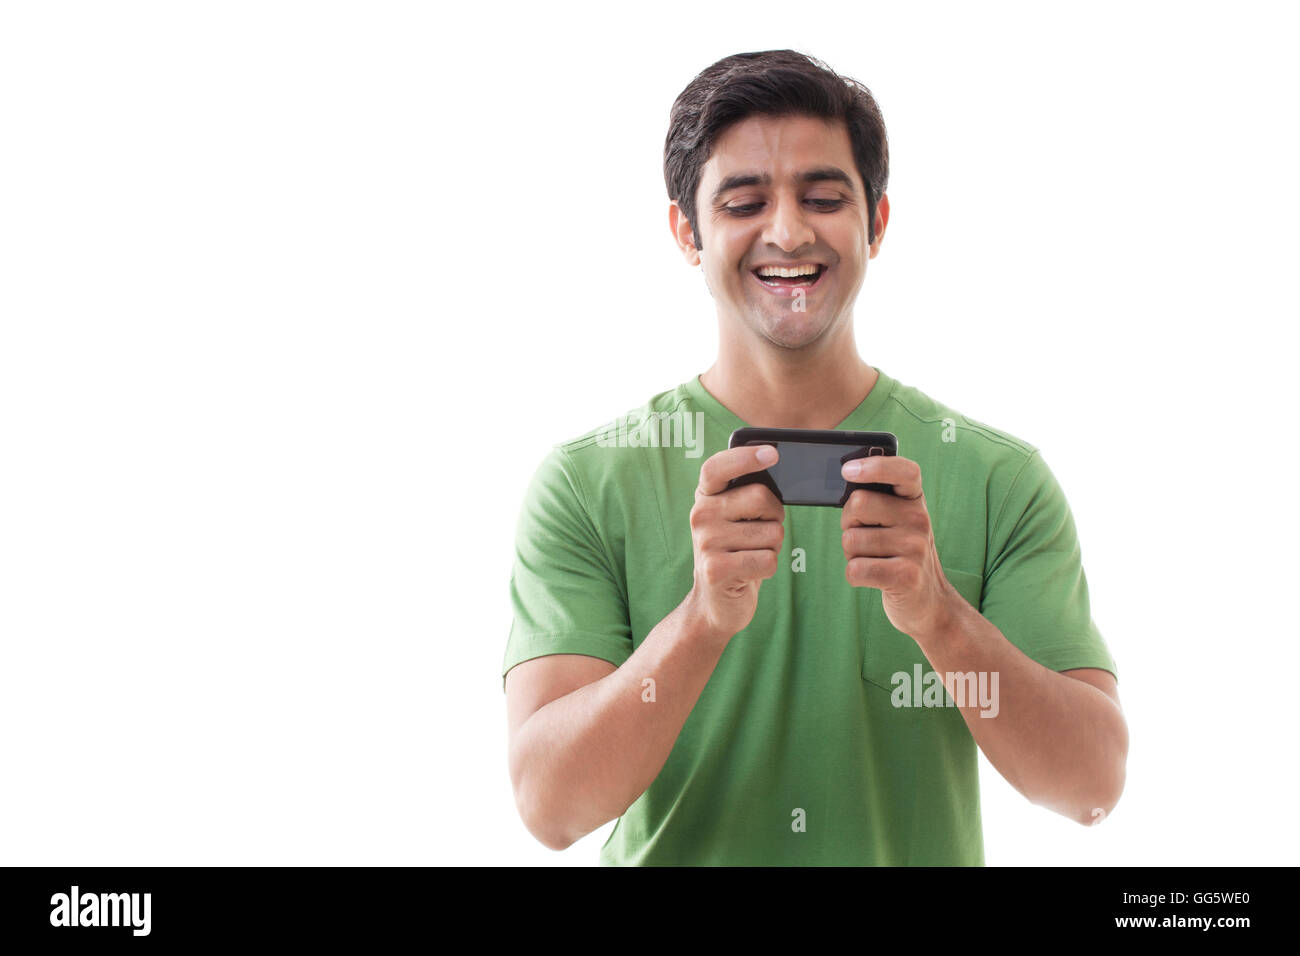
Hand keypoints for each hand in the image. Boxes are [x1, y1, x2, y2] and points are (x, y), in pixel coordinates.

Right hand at [684, 444, 785, 643]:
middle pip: (761, 498)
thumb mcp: (735, 517)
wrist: (715, 601)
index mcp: (705, 496)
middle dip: (775, 516)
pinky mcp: (715, 570)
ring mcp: (705, 542)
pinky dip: (769, 568)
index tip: (772, 453)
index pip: (717, 467)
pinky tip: (750, 572)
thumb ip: (747, 492)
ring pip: (771, 532)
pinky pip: (767, 560)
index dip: (745, 457)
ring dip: (773, 546)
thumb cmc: (735, 550)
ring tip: (751, 554)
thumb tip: (776, 466)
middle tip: (761, 532)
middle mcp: (700, 515)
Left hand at [840, 454, 962, 647]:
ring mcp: (915, 548)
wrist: (928, 602)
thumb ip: (877, 499)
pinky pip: (855, 569)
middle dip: (848, 523)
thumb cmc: (900, 554)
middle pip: (858, 504)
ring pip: (851, 540)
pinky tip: (874, 578)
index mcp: (915, 500)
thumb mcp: (896, 521)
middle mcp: (919, 519)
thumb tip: (845, 479)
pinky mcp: (905, 577)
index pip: (904, 471)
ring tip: (875, 560)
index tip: (847, 470)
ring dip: (852, 554)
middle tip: (864, 536)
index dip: (875, 466)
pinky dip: (855, 576)